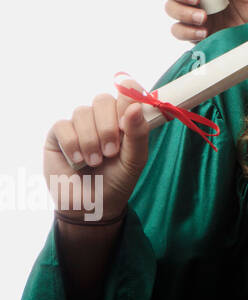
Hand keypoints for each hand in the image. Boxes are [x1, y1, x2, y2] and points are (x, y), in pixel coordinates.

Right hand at [44, 78, 151, 225]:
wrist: (91, 206)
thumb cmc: (117, 180)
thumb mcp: (135, 160)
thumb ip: (138, 133)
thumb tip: (134, 106)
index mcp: (125, 118)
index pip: (127, 93)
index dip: (128, 97)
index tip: (128, 114)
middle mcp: (101, 117)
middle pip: (103, 100)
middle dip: (107, 126)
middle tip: (111, 152)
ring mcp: (80, 124)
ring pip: (82, 112)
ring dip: (90, 139)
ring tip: (95, 161)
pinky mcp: (58, 135)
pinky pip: (63, 125)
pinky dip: (72, 143)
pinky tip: (78, 160)